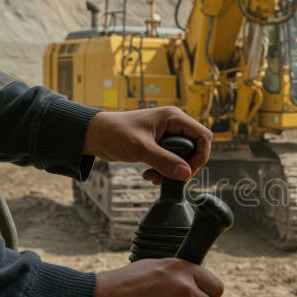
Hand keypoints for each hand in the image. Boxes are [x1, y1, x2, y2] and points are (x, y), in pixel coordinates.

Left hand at [84, 107, 212, 183]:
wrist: (94, 135)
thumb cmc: (114, 133)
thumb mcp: (141, 148)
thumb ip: (164, 161)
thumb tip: (185, 174)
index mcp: (174, 117)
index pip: (203, 136)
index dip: (201, 156)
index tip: (188, 172)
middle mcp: (173, 124)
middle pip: (195, 148)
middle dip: (185, 166)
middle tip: (173, 179)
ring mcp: (166, 134)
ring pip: (183, 156)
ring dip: (173, 171)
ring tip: (155, 178)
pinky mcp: (158, 144)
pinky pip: (171, 160)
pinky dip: (164, 170)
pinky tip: (149, 175)